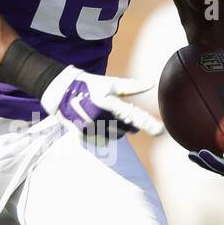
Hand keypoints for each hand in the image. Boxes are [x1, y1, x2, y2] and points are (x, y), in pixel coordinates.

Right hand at [40, 66, 161, 136]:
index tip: (161, 132)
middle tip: (115, 112)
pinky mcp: (84, 136)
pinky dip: (101, 134)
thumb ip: (130, 86)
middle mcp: (102, 119)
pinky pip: (101, 141)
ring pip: (114, 136)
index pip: (134, 116)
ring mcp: (92, 129)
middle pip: (125, 129)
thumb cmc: (90, 86)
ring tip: (102, 115)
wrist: (62, 92)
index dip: (149, 125)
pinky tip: (94, 122)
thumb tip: (150, 83)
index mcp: (110, 104)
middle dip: (125, 123)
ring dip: (113, 129)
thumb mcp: (110, 84)